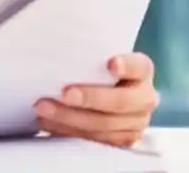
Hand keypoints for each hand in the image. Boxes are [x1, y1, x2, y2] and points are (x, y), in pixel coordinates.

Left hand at [34, 53, 159, 147]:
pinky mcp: (121, 142)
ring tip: (44, 108)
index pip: (139, 66)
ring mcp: (136, 123)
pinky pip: (94, 140)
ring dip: (70, 118)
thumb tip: (51, 48)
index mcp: (142, 71)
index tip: (110, 64)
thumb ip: (86, 56)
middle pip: (121, 101)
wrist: (103, 94)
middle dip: (90, 98)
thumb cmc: (94, 69)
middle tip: (64, 94)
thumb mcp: (96, 58)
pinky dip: (68, 130)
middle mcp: (144, 98)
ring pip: (104, 125)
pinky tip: (48, 122)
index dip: (126, 66)